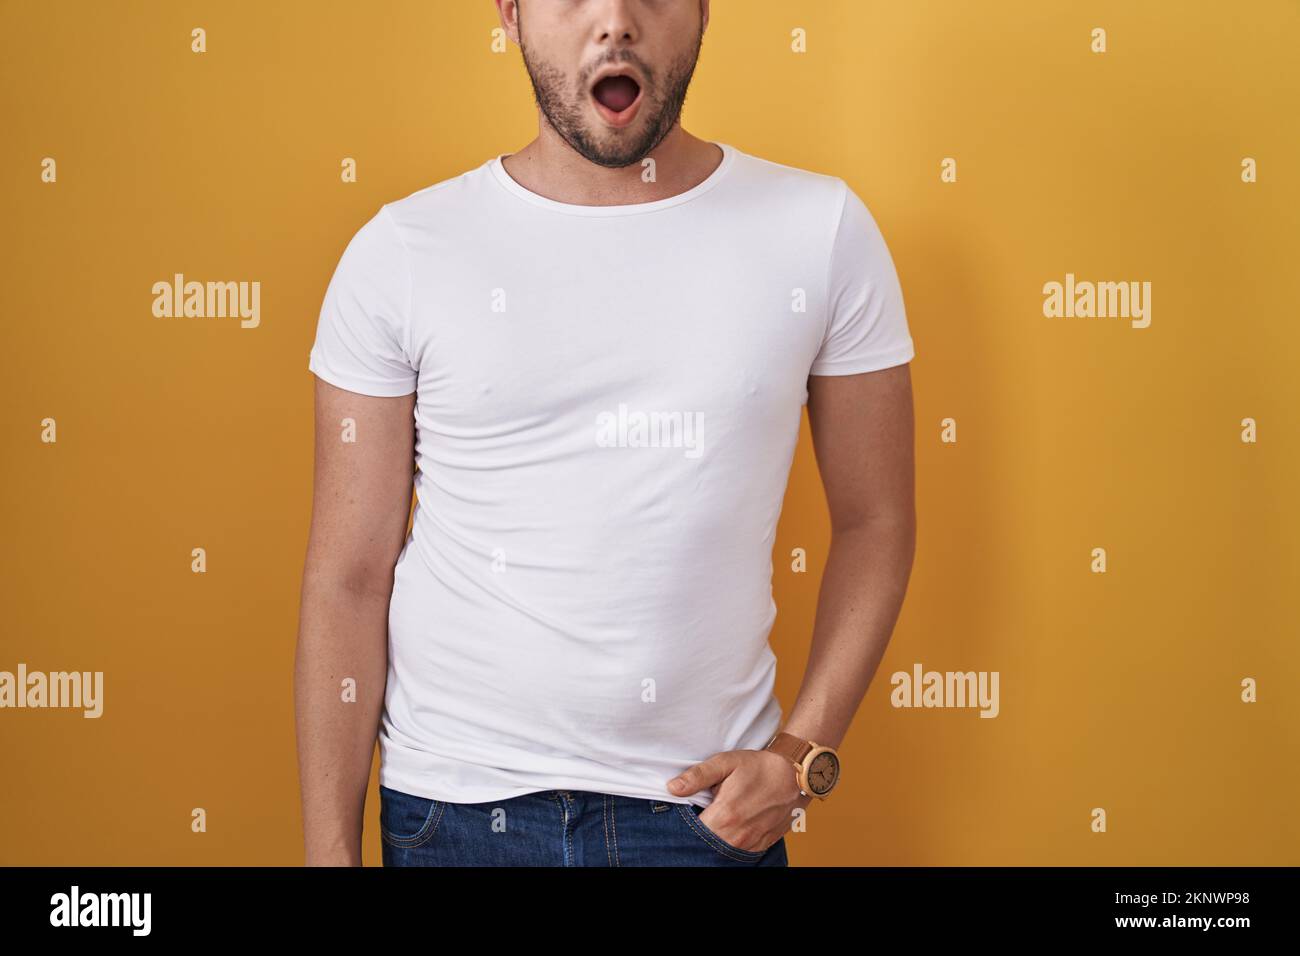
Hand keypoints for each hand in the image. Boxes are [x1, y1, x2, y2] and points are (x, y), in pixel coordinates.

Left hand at [666, 748, 810, 852]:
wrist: (795, 774)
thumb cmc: (759, 766)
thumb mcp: (726, 762)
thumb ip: (697, 776)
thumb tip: (672, 788)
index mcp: (726, 815)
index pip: (694, 834)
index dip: (686, 827)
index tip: (686, 815)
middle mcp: (739, 835)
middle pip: (707, 845)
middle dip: (700, 834)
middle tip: (702, 815)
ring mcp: (752, 842)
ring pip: (724, 852)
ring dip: (716, 840)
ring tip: (716, 821)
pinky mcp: (763, 844)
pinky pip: (741, 852)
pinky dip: (732, 843)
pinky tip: (730, 828)